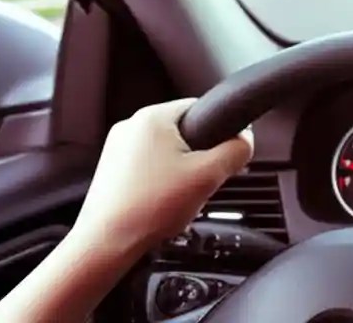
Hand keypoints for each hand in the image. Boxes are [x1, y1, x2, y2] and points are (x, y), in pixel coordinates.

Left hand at [73, 98, 253, 252]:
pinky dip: (160, 183)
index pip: (201, 109)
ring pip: (167, 152)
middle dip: (197, 159)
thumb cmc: (150, 208)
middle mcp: (131, 126)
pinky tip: (159, 203)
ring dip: (179, 172)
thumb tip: (245, 140)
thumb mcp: (208, 176)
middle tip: (198, 184)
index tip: (221, 160)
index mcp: (153, 117)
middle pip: (184, 133)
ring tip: (176, 197)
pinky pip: (148, 168)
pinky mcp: (111, 170)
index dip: (219, 135)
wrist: (107, 242)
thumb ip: (235, 151)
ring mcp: (117, 148)